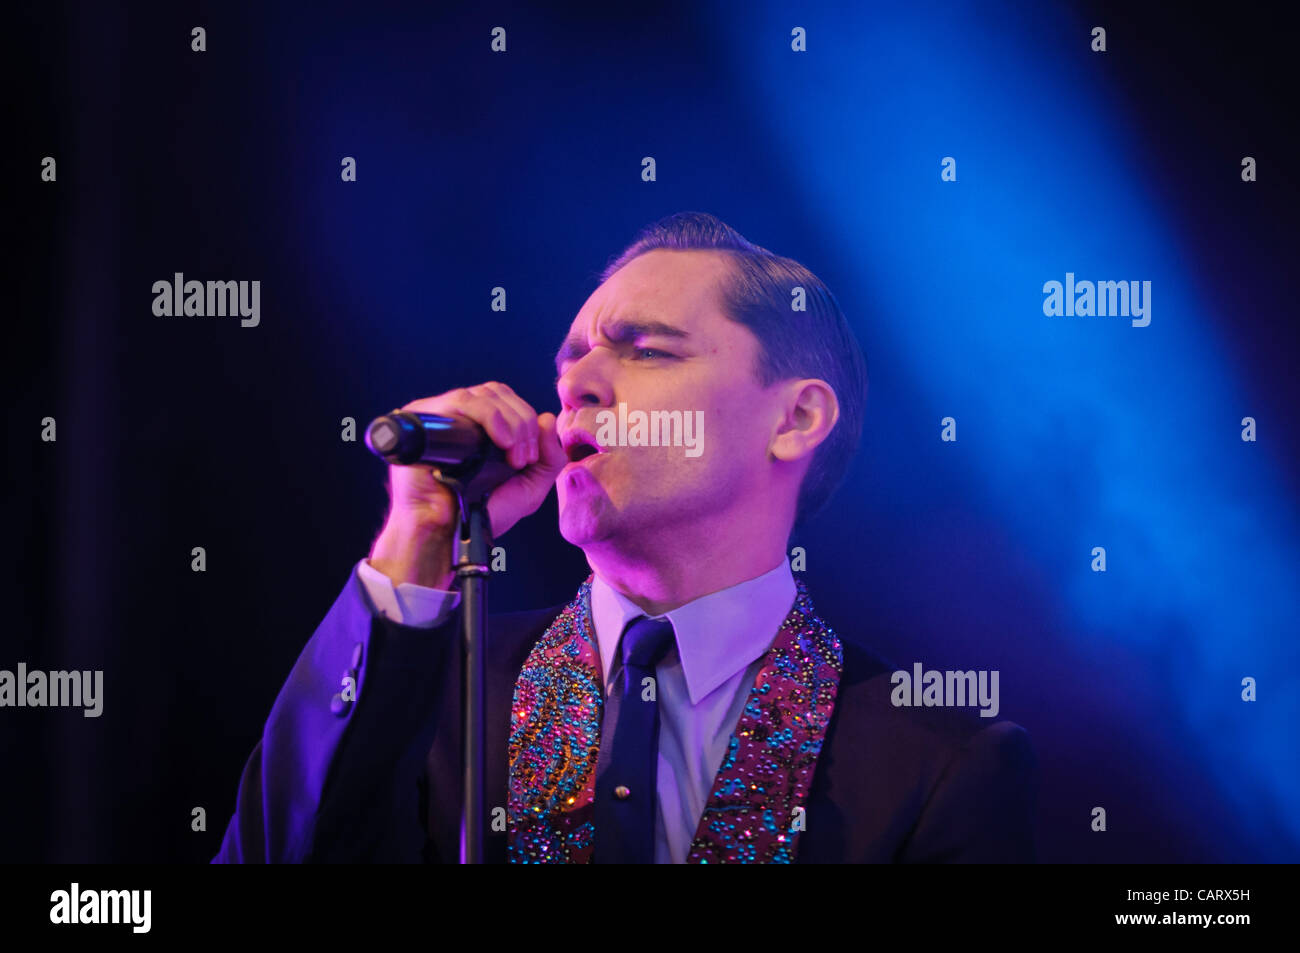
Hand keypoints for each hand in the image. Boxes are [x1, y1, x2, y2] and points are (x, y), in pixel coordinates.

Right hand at [368, 382, 566, 586]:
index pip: (507, 400)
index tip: (530, 458)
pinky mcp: (425, 418)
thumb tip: (548, 418)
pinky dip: (489, 416)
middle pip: (498, 393)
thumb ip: (549, 457)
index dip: (527, 421)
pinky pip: (461, 400)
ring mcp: (441, 416)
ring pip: (483, 395)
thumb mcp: (529, 487)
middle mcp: (460, 417)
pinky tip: (501, 442)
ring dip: (510, 423)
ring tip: (512, 457)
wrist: (449, 532)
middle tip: (522, 460)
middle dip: (522, 423)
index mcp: (481, 427)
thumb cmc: (482, 513)